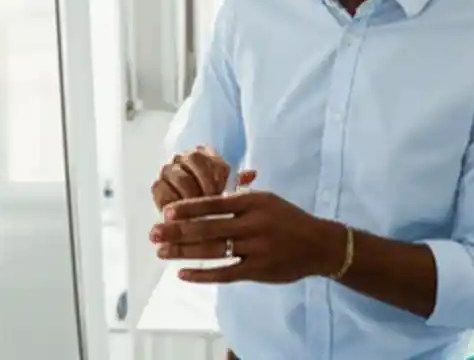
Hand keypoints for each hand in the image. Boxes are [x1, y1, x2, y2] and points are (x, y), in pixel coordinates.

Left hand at [150, 190, 345, 284]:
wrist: (319, 245)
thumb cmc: (288, 219)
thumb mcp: (267, 200)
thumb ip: (238, 199)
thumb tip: (206, 199)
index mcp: (254, 202)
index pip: (214, 203)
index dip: (188, 208)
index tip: (166, 212)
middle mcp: (253, 224)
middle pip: (208, 228)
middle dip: (177, 232)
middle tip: (154, 234)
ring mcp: (255, 249)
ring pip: (213, 251)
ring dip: (184, 252)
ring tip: (161, 253)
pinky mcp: (257, 270)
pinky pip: (224, 274)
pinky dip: (202, 275)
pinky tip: (183, 274)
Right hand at [151, 146, 254, 210]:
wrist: (192, 218)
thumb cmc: (215, 201)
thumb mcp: (229, 192)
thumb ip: (239, 182)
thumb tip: (252, 174)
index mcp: (203, 154)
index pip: (211, 156)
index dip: (218, 171)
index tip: (223, 187)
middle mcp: (184, 157)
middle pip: (193, 159)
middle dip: (204, 181)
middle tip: (211, 199)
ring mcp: (168, 171)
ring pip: (178, 175)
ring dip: (190, 193)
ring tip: (198, 209)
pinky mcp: (157, 187)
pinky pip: (162, 190)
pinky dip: (173, 202)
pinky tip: (183, 214)